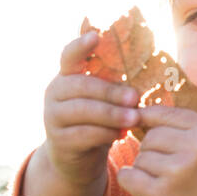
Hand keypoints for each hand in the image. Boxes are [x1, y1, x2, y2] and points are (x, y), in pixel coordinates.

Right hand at [43, 28, 141, 187]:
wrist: (77, 159)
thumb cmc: (97, 122)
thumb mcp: (104, 101)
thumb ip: (114, 86)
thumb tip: (144, 74)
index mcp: (67, 76)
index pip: (69, 56)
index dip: (80, 45)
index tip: (95, 36)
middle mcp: (54, 93)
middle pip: (81, 86)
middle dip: (111, 91)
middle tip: (136, 98)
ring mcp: (52, 117)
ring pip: (82, 110)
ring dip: (112, 114)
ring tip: (134, 118)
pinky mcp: (58, 140)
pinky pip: (83, 134)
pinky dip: (105, 133)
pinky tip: (120, 135)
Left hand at [116, 104, 196, 195]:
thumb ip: (182, 125)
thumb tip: (138, 112)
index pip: (162, 114)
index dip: (152, 123)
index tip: (158, 141)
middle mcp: (193, 149)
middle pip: (150, 137)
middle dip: (153, 152)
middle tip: (169, 169)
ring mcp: (176, 172)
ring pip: (140, 158)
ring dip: (146, 170)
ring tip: (167, 182)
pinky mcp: (160, 195)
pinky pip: (128, 177)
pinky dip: (131, 181)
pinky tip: (144, 188)